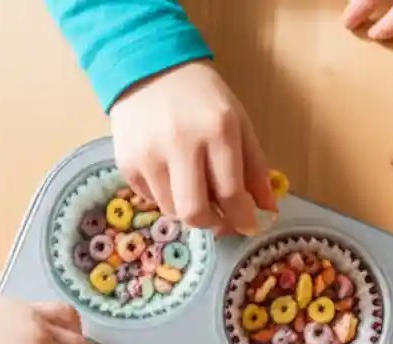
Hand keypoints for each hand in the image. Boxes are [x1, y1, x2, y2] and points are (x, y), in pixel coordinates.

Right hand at [110, 61, 274, 236]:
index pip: (231, 193)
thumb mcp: (237, 123)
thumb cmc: (202, 97)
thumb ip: (254, 167)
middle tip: (221, 220)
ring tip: (196, 189)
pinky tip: (172, 174)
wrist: (148, 69)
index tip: (249, 226)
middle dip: (213, 224)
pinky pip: (152, 199)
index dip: (243, 218)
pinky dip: (167, 196)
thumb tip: (266, 210)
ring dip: (190, 209)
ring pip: (172, 210)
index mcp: (217, 131)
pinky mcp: (127, 163)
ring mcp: (148, 156)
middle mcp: (180, 144)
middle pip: (195, 212)